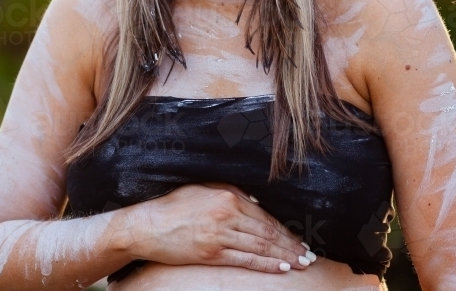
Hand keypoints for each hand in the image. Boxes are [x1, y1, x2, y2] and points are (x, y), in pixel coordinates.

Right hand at [120, 183, 314, 273]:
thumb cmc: (173, 205)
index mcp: (227, 195)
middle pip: (267, 231)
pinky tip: (280, 268)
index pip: (264, 215)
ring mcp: (219, 234)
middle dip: (290, 244)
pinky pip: (245, 259)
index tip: (300, 237)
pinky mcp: (211, 253)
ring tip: (301, 262)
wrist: (147, 224)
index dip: (285, 228)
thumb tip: (257, 202)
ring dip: (284, 256)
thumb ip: (231, 192)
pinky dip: (265, 264)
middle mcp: (227, 213)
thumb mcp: (203, 188)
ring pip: (260, 246)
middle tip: (309, 254)